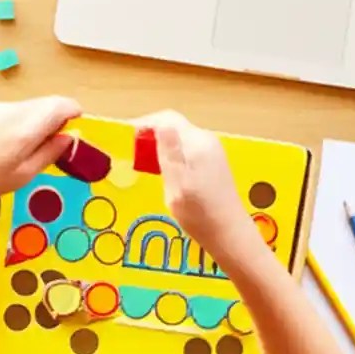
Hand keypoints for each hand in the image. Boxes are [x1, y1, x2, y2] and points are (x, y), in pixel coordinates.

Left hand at [0, 96, 81, 208]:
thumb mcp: (24, 174)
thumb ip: (50, 152)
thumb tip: (68, 138)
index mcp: (24, 128)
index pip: (61, 105)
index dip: (73, 113)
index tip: (75, 125)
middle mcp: (10, 111)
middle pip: (44, 104)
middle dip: (53, 119)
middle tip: (48, 143)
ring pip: (26, 107)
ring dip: (32, 121)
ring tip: (18, 149)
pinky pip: (7, 110)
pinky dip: (14, 121)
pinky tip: (0, 144)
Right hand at [133, 111, 264, 263]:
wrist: (229, 234)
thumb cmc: (200, 214)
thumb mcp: (177, 184)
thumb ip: (170, 152)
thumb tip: (161, 123)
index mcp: (197, 143)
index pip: (166, 119)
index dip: (144, 124)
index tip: (125, 137)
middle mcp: (206, 141)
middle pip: (173, 127)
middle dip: (151, 136)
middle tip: (131, 154)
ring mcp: (212, 151)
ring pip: (179, 139)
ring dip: (160, 147)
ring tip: (143, 164)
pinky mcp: (213, 163)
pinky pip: (186, 150)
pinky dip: (171, 156)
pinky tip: (163, 173)